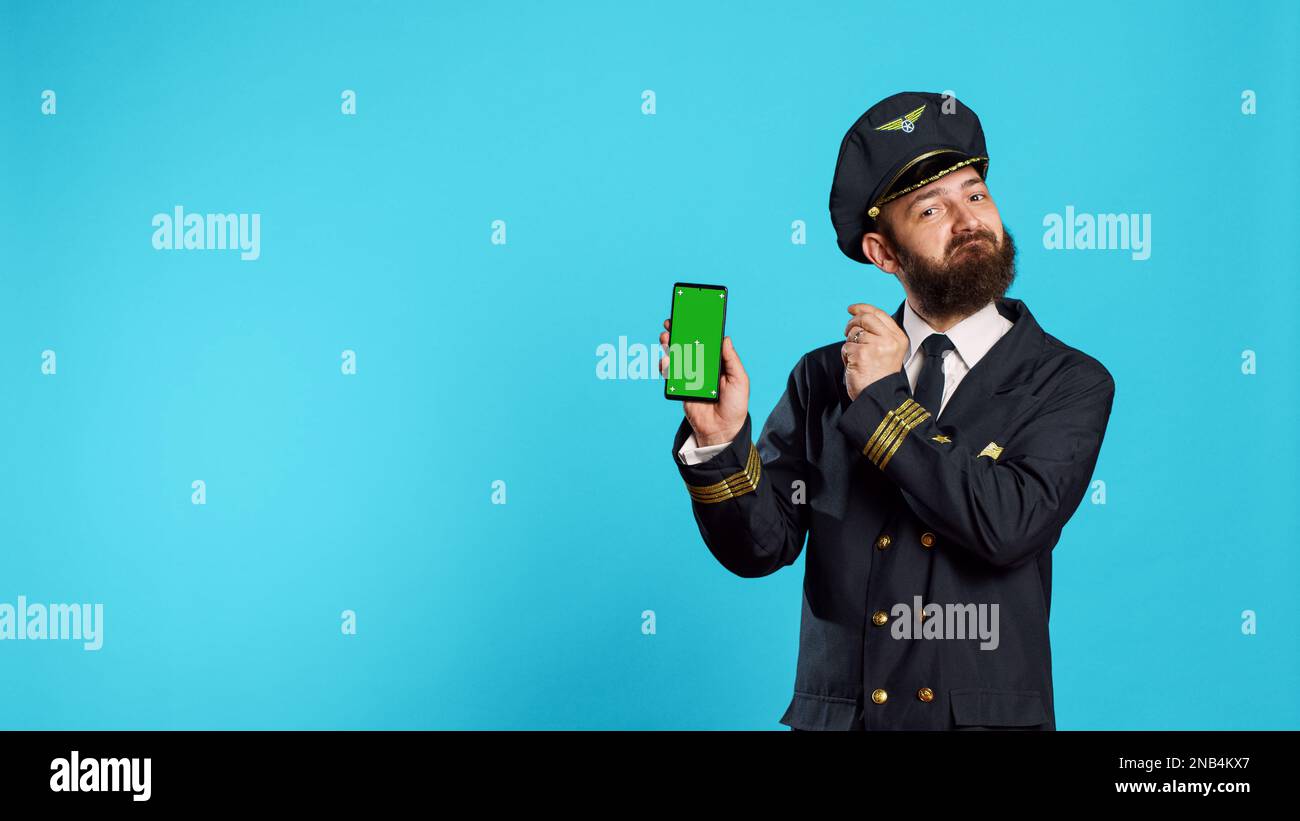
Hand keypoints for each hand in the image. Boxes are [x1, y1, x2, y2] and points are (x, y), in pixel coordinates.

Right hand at [660, 318, 748, 445]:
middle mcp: (703, 365)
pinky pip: (670, 373)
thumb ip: (732, 360)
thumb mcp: (740, 380)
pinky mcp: (680, 386)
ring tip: (666, 337)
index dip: (699, 327)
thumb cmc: (735, 405)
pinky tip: (665, 361)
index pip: (707, 340)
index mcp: (718, 361)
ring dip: (669, 345)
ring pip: (677, 355)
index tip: (692, 314)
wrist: (721, 430)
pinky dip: (665, 365)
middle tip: (672, 322)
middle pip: (688, 344)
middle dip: (679, 332)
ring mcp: (690, 375)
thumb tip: (726, 338)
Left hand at [842, 303, 908, 401]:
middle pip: (865, 318)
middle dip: (852, 322)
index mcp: (898, 338)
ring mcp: (875, 346)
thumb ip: (880, 334)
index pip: (879, 314)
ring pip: (853, 333)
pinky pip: (846, 347)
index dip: (862, 308)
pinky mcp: (861, 354)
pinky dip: (845, 356)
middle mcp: (889, 340)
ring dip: (849, 344)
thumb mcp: (889, 352)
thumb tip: (859, 317)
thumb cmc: (881, 378)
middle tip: (846, 331)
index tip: (852, 308)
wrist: (880, 398)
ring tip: (856, 358)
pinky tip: (853, 365)